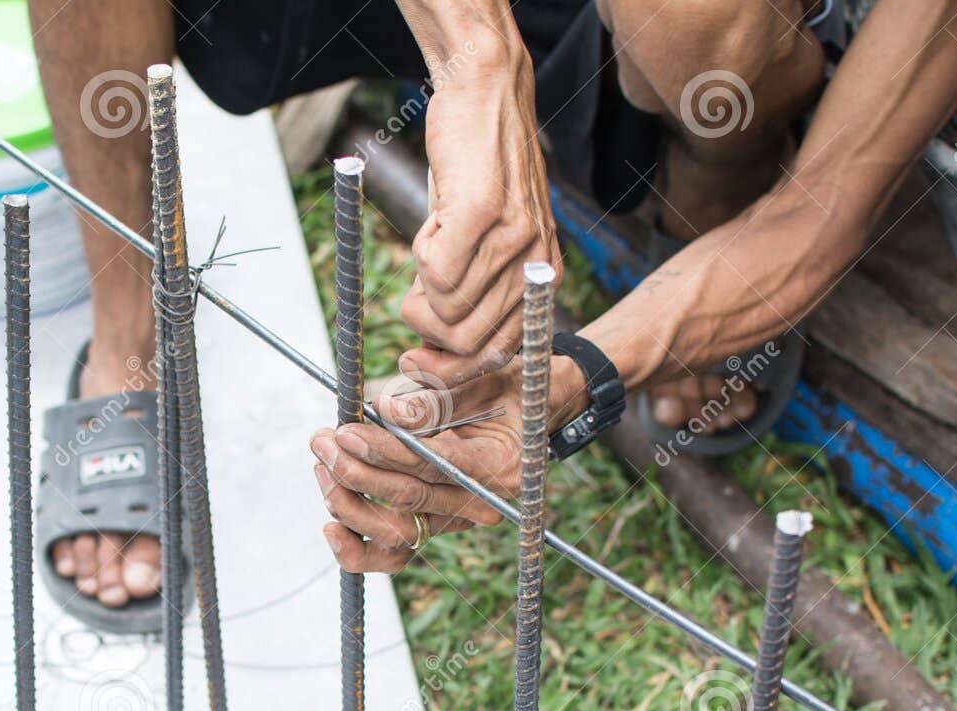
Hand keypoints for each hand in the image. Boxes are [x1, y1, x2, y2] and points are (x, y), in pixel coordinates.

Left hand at [312, 357, 584, 572]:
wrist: (526, 417)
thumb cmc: (501, 391)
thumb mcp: (479, 382)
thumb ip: (436, 400)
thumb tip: (388, 411)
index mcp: (499, 467)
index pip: (435, 464)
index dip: (386, 450)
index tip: (348, 431)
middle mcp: (480, 504)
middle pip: (409, 499)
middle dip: (356, 471)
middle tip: (323, 439)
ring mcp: (455, 522)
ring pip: (396, 534)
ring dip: (348, 502)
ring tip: (322, 461)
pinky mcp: (433, 528)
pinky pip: (393, 555)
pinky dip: (358, 549)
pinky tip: (330, 527)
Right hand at [400, 48, 561, 389]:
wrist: (487, 94)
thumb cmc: (478, 171)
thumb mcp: (491, 244)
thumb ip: (482, 295)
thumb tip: (440, 354)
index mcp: (540, 281)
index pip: (497, 356)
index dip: (450, 369)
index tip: (416, 362)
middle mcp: (535, 267)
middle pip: (465, 342)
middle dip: (426, 328)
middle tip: (416, 295)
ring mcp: (513, 242)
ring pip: (445, 310)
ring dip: (419, 284)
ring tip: (434, 241)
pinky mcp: (484, 214)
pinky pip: (433, 273)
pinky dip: (418, 253)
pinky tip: (435, 221)